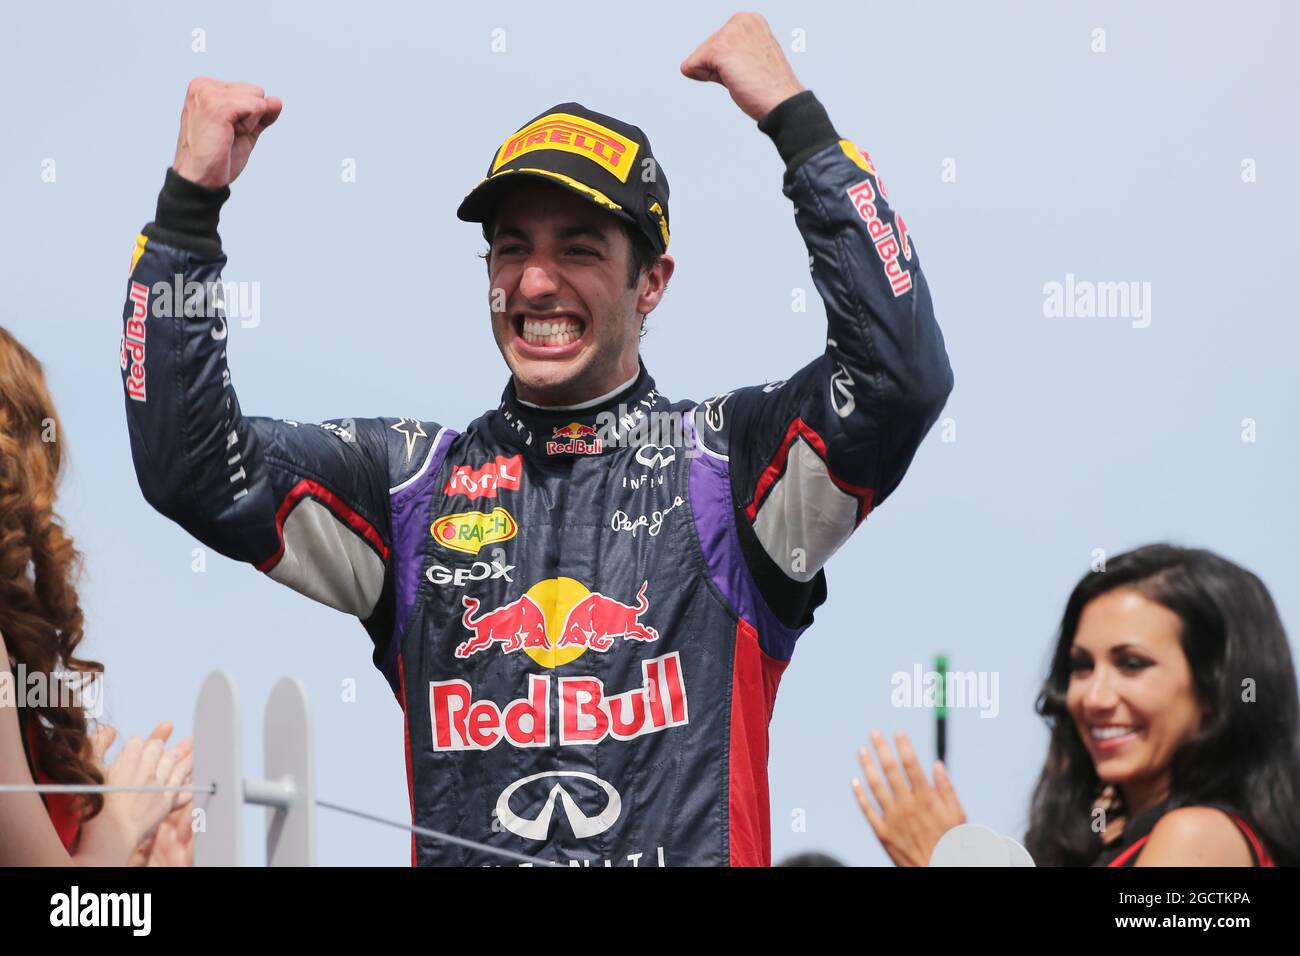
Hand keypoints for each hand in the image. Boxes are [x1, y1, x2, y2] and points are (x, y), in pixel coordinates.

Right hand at [79, 721, 193, 865]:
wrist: (110, 835)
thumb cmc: (94, 804)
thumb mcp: (89, 769)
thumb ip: (98, 745)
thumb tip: (110, 729)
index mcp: (130, 758)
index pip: (138, 742)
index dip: (136, 746)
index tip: (136, 747)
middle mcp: (149, 768)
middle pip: (159, 750)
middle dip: (161, 745)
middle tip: (172, 741)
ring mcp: (161, 784)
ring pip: (175, 763)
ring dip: (184, 754)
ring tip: (191, 744)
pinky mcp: (168, 802)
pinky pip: (184, 788)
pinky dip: (189, 782)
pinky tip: (193, 778)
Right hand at [172, 77, 281, 187]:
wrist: (201, 180)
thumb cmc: (219, 157)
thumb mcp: (245, 131)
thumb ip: (261, 114)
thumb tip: (277, 101)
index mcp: (206, 87)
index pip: (251, 91)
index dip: (249, 116)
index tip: (228, 131)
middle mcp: (204, 86)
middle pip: (256, 91)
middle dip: (251, 117)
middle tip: (229, 135)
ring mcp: (208, 94)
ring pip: (257, 99)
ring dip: (250, 124)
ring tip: (227, 136)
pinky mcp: (217, 106)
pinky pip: (255, 107)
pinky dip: (249, 126)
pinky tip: (230, 136)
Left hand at [680, 12, 804, 121]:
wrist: (782, 102)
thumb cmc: (771, 88)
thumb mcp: (749, 60)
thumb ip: (727, 54)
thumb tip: (689, 65)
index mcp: (751, 21)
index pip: (717, 41)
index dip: (726, 64)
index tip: (748, 70)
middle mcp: (741, 20)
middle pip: (705, 48)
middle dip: (718, 68)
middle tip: (746, 76)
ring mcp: (730, 33)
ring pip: (699, 57)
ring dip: (715, 75)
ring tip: (741, 78)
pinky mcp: (720, 49)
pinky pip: (692, 65)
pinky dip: (704, 78)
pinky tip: (731, 81)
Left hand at [852, 730, 965, 866]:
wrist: (936, 871)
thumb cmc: (951, 844)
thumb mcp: (958, 816)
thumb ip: (947, 789)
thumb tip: (937, 765)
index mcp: (926, 798)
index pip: (912, 765)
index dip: (904, 746)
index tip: (898, 732)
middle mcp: (907, 805)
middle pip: (891, 770)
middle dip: (881, 749)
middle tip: (874, 733)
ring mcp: (892, 819)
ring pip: (875, 786)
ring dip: (867, 766)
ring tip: (861, 751)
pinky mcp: (882, 833)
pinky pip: (867, 810)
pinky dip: (859, 794)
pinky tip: (855, 781)